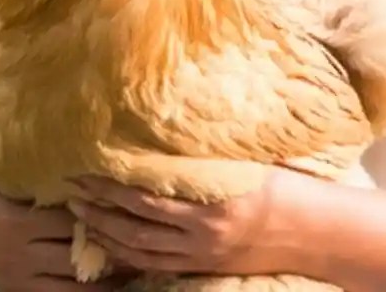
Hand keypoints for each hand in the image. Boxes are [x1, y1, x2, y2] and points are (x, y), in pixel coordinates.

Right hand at [0, 168, 138, 290]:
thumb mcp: (23, 181)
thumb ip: (58, 188)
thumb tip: (109, 184)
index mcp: (17, 225)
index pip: (74, 225)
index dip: (106, 220)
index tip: (137, 217)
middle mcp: (15, 258)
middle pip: (76, 260)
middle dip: (112, 254)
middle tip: (146, 245)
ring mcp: (14, 281)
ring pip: (72, 289)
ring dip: (106, 281)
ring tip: (136, 268)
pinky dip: (84, 291)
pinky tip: (110, 282)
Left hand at [67, 168, 326, 278]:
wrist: (316, 232)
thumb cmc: (289, 185)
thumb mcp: (251, 159)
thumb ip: (213, 150)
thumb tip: (178, 120)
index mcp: (214, 197)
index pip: (149, 189)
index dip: (114, 178)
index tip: (88, 160)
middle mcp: (203, 229)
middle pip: (135, 218)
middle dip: (98, 202)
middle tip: (69, 183)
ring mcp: (201, 252)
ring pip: (138, 244)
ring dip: (103, 228)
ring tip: (78, 210)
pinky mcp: (204, 265)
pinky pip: (153, 262)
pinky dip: (124, 252)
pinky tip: (107, 240)